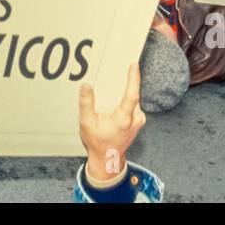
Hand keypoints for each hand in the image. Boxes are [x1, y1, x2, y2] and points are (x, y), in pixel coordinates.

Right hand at [78, 63, 145, 181]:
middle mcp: (135, 119)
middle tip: (119, 67)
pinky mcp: (139, 120)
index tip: (134, 65)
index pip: (132, 95)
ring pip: (134, 99)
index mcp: (123, 120)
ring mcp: (139, 120)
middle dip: (127, 81)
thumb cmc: (97, 142)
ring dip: (125, 91)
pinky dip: (126, 98)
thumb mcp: (86, 123)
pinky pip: (134, 104)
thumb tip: (86, 86)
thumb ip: (86, 104)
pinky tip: (116, 97)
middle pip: (133, 94)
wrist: (108, 158)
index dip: (133, 79)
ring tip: (114, 84)